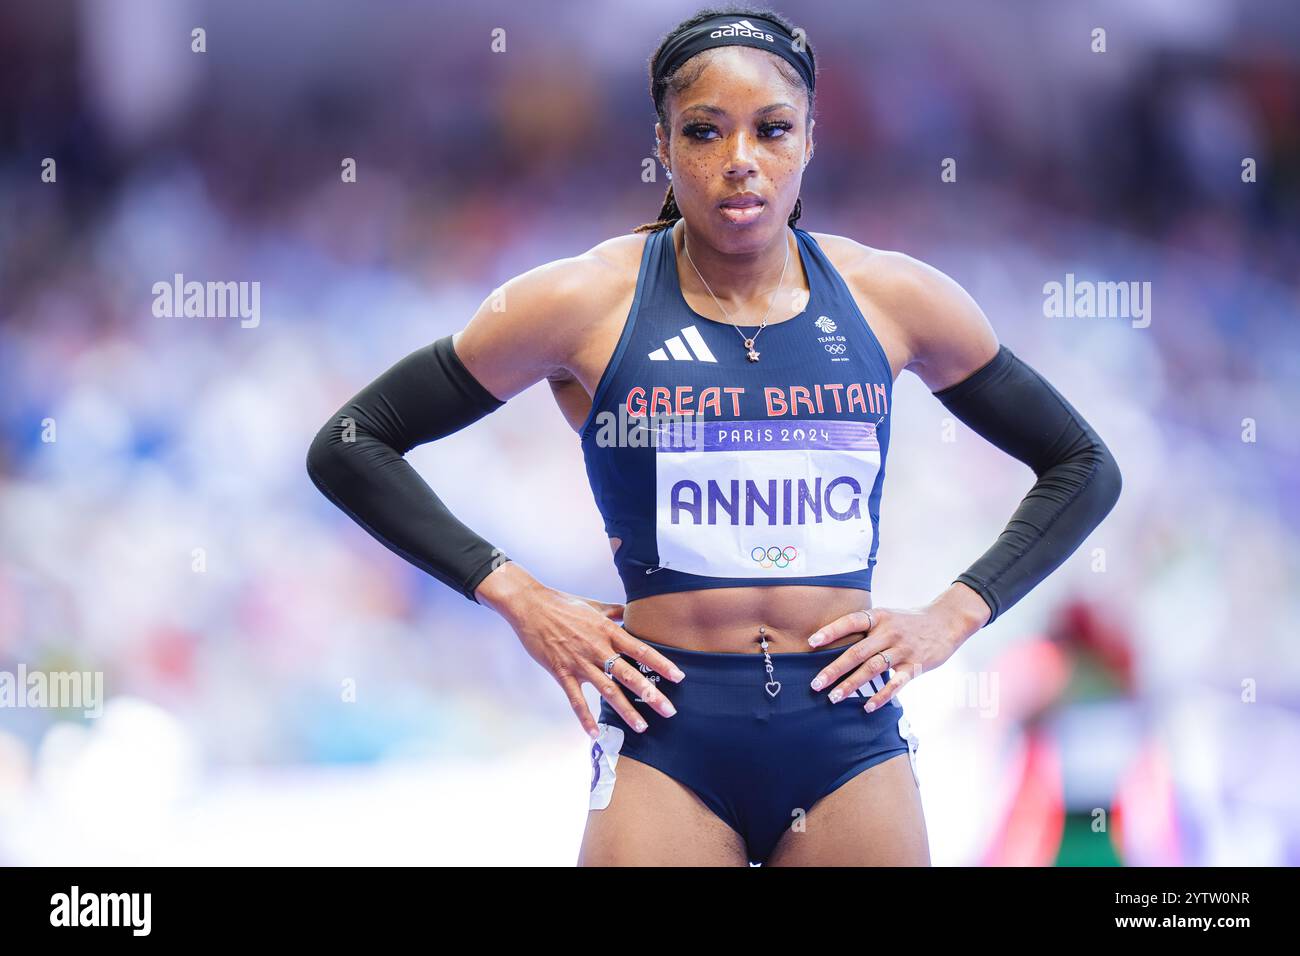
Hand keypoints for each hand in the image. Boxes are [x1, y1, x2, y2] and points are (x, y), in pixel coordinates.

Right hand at [477, 565, 684, 737]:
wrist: (531, 606)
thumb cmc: (562, 604)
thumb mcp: (593, 605)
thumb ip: (614, 612)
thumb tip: (629, 612)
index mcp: (607, 631)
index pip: (640, 649)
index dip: (661, 664)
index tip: (678, 677)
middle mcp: (598, 648)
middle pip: (629, 674)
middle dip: (651, 694)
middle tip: (668, 711)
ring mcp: (579, 662)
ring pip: (607, 690)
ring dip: (626, 710)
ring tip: (641, 726)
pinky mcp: (561, 672)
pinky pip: (576, 699)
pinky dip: (585, 717)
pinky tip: (595, 733)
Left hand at [805, 600, 973, 712]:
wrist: (947, 621)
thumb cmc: (909, 621)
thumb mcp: (887, 616)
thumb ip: (866, 628)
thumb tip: (835, 642)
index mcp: (879, 617)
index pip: (851, 621)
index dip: (831, 631)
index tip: (811, 643)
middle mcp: (889, 632)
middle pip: (857, 652)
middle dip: (834, 669)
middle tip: (816, 684)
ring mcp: (903, 649)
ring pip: (873, 669)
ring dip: (852, 685)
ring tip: (834, 698)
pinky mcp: (916, 665)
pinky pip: (896, 683)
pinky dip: (882, 696)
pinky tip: (868, 707)